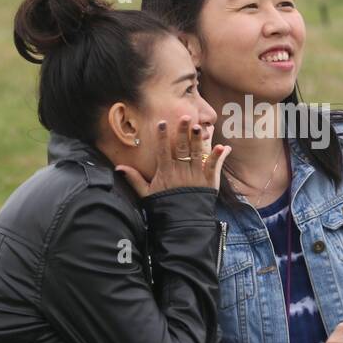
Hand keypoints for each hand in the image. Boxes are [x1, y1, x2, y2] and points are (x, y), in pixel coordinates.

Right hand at [115, 115, 230, 196]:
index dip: (162, 136)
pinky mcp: (208, 182)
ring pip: (197, 154)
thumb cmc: (164, 207)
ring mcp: (196, 176)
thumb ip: (134, 179)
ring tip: (199, 127)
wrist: (182, 224)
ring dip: (198, 140)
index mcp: (166, 172)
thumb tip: (118, 168)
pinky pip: (214, 167)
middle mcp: (181, 172)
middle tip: (185, 117)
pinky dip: (218, 157)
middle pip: (181, 148)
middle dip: (183, 132)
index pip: (163, 150)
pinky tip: (223, 147)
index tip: (162, 122)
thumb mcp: (146, 194)